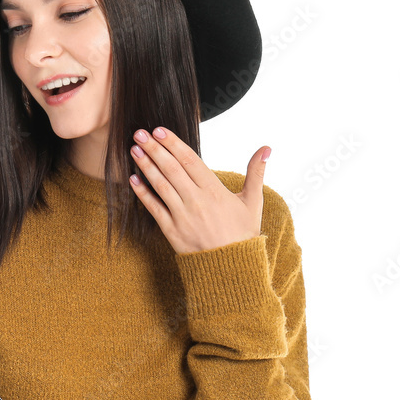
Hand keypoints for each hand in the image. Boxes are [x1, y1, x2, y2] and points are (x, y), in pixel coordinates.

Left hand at [129, 126, 268, 253]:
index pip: (191, 161)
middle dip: (154, 149)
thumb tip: (267, 148)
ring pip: (161, 186)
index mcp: (215, 191)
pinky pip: (154, 208)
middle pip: (172, 169)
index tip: (160, 130)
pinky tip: (133, 179)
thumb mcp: (253, 201)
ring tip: (134, 150)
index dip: (174, 144)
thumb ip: (256, 173)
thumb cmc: (242, 233)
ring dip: (146, 167)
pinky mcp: (171, 231)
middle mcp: (197, 201)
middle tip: (139, 133)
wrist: (232, 268)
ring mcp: (182, 216)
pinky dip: (142, 193)